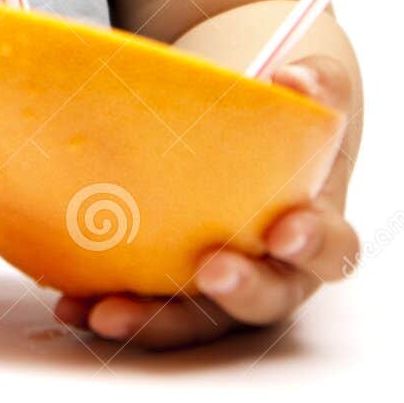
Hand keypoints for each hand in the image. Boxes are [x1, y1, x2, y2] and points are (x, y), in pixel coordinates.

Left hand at [52, 55, 360, 349]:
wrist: (246, 152)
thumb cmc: (281, 136)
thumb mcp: (308, 103)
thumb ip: (317, 84)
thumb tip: (294, 78)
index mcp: (315, 232)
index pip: (331, 249)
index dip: (313, 244)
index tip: (285, 230)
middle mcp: (272, 276)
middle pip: (264, 301)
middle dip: (239, 291)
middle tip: (211, 270)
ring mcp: (220, 297)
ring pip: (195, 324)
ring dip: (154, 322)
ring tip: (110, 313)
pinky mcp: (172, 300)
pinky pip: (143, 315)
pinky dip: (106, 311)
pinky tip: (73, 305)